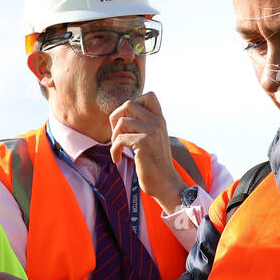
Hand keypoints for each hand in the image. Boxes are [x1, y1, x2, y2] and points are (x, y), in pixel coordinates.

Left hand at [110, 92, 182, 212]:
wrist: (165, 183)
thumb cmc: (155, 164)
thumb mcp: (153, 139)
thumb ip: (143, 126)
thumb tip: (120, 116)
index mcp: (160, 120)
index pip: (149, 96)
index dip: (132, 104)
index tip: (128, 122)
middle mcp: (157, 122)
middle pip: (129, 104)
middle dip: (116, 118)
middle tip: (117, 135)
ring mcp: (151, 131)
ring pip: (122, 121)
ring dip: (114, 136)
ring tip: (118, 149)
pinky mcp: (144, 142)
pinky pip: (119, 139)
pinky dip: (114, 150)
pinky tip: (118, 158)